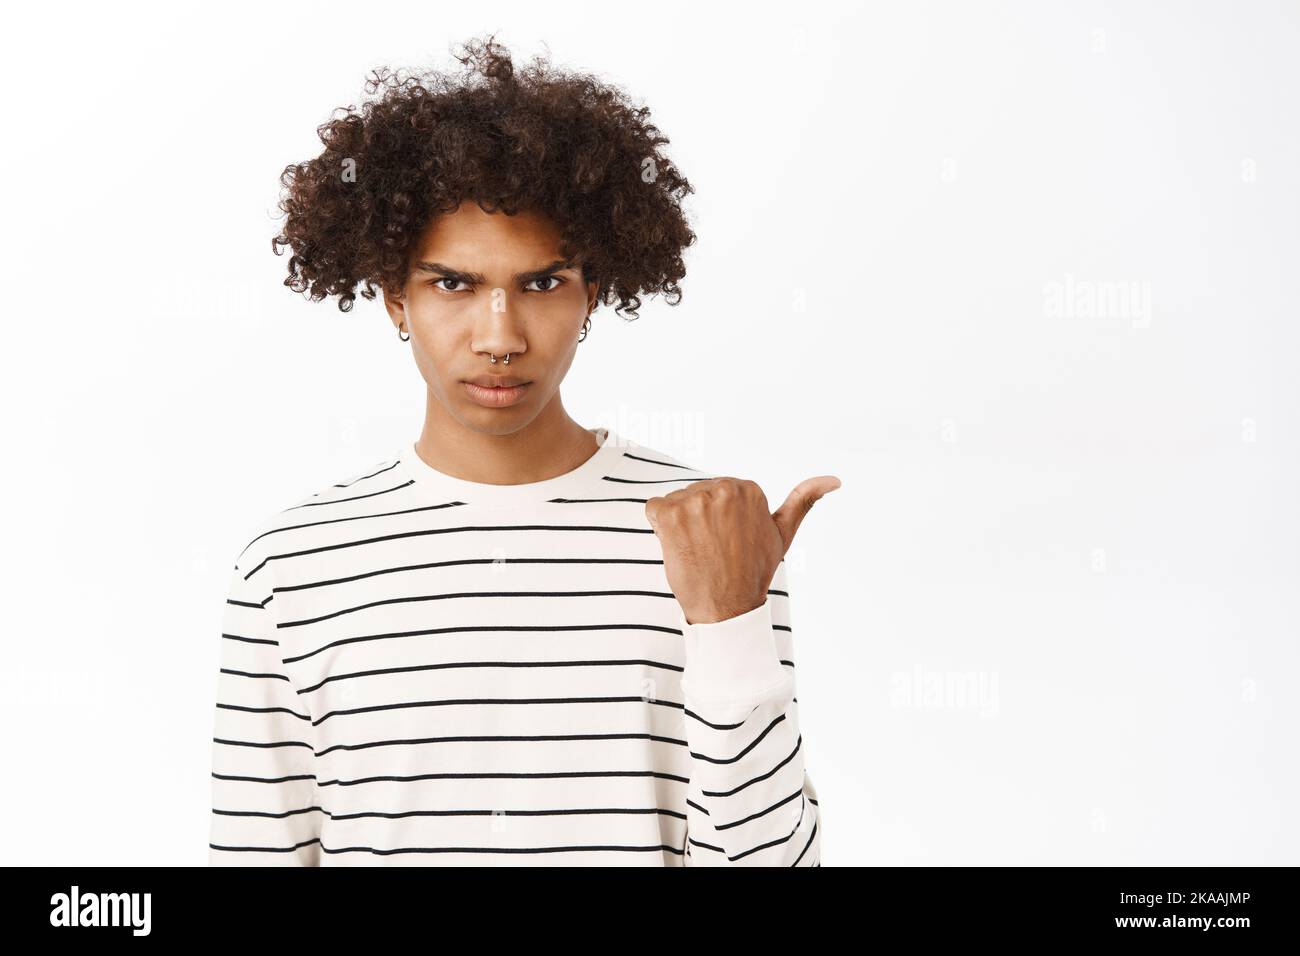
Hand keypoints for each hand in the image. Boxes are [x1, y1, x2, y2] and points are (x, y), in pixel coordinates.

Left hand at [645, 474, 840, 624]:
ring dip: (680, 525)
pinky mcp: (669, 515)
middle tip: (714, 550)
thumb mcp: (782, 534)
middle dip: (699, 519)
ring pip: (675, 502)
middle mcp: (722, 489)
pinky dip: (659, 528)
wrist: (727, 609)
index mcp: (747, 489)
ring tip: (699, 550)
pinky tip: (678, 547)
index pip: (718, 492)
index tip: (730, 541)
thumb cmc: (753, 573)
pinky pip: (653, 509)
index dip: (719, 519)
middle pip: (695, 494)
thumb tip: (835, 479)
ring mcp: (694, 501)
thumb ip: (804, 501)